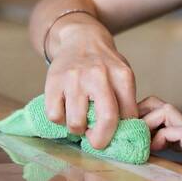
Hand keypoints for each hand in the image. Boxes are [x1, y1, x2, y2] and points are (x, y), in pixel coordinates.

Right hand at [44, 20, 137, 151]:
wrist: (81, 38)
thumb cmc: (105, 64)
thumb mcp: (122, 76)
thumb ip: (125, 102)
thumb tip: (123, 134)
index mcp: (122, 75)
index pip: (128, 115)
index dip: (121, 132)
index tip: (114, 134)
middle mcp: (99, 75)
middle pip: (106, 120)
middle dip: (101, 140)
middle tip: (96, 142)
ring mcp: (75, 78)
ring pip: (76, 123)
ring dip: (77, 129)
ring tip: (79, 119)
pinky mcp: (53, 81)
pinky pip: (55, 116)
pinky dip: (60, 120)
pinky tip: (65, 110)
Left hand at [137, 96, 181, 180]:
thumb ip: (176, 155)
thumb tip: (148, 156)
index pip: (156, 110)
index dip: (138, 116)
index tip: (126, 133)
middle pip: (157, 103)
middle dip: (137, 115)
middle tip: (129, 134)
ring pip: (166, 111)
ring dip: (148, 124)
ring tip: (142, 143)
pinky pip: (180, 131)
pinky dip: (164, 137)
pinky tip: (159, 150)